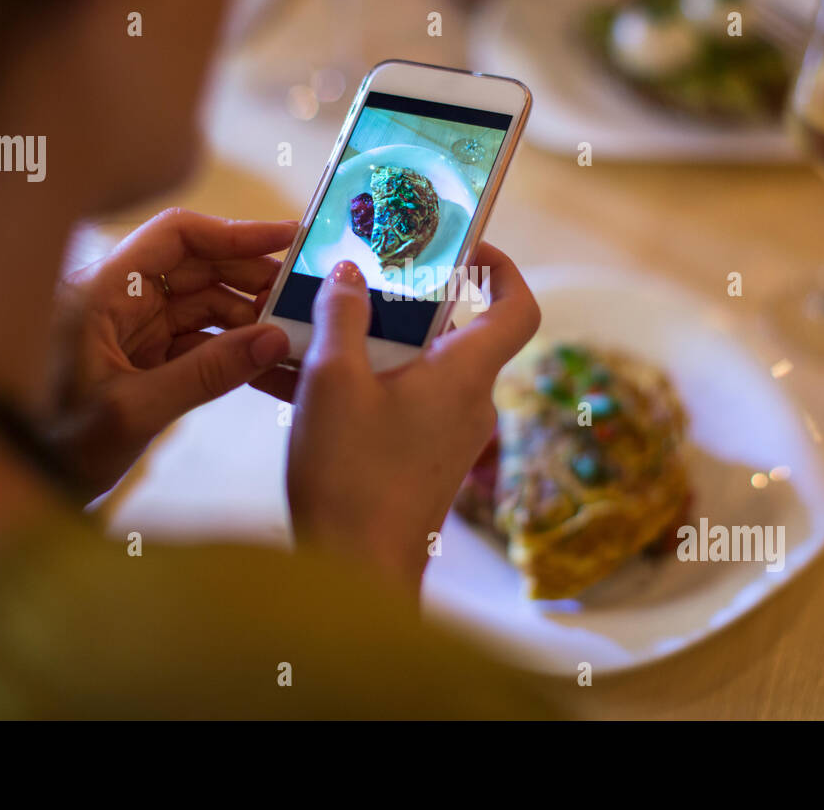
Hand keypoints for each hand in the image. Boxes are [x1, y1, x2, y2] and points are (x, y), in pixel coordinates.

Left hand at [47, 208, 293, 493]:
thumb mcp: (132, 412)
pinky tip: (260, 359)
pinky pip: (189, 340)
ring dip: (243, 316)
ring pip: (196, 304)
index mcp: (99, 292)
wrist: (7, 486)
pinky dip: (225, 347)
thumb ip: (207, 374)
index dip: (235, 232)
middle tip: (299, 297)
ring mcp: (122, 330)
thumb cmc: (47, 446)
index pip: (176, 237)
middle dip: (248, 278)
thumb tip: (274, 341)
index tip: (287, 238)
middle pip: (193, 267)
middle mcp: (112, 300)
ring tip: (287, 333)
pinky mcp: (131, 360)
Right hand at [285, 244, 539, 593]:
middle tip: (359, 285)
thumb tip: (348, 272)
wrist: (357, 576)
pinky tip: (306, 391)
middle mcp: (470, 404)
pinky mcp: (424, 465)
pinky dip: (367, 390)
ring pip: (420, 372)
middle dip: (406, 306)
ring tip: (313, 336)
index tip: (464, 248)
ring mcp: (449, 438)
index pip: (518, 306)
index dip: (501, 267)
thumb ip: (340, 316)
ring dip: (374, 349)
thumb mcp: (332, 382)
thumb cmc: (351, 477)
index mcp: (466, 374)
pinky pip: (403, 408)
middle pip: (456, 334)